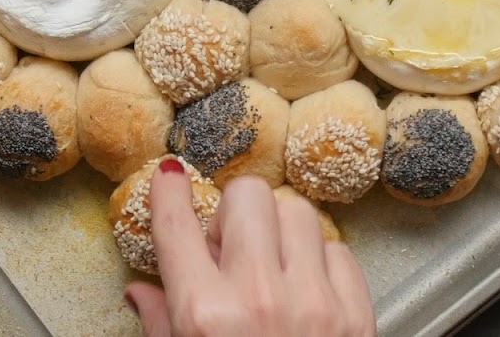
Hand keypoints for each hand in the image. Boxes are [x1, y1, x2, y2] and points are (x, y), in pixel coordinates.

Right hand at [126, 165, 375, 336]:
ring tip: (271, 266)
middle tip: (228, 246)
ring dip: (279, 231)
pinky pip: (338, 251)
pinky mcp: (358, 315)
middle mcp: (261, 299)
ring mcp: (316, 304)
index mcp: (207, 317)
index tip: (170, 177)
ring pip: (298, 213)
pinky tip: (305, 290)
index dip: (168, 192)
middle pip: (248, 198)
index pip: (177, 226)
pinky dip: (320, 261)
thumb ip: (162, 326)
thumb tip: (141, 292)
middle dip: (233, 214)